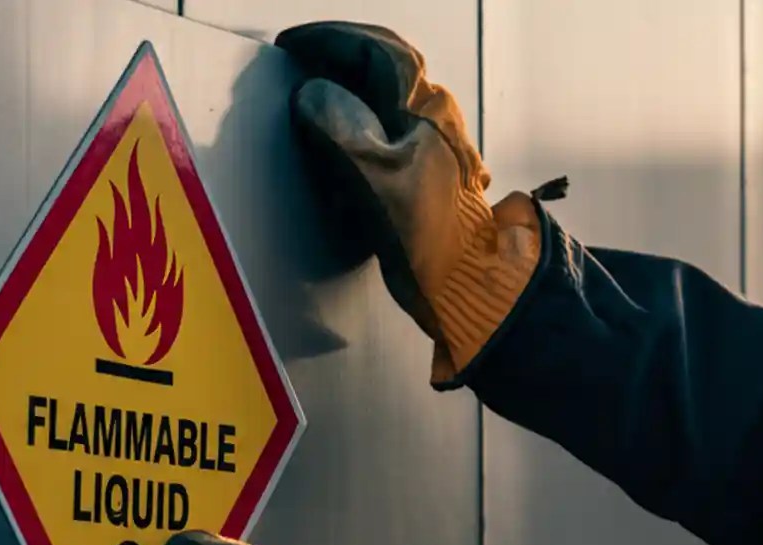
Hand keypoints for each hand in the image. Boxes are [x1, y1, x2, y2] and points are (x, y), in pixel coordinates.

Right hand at [275, 21, 547, 388]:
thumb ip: (337, 128)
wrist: (468, 284)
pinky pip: (390, 131)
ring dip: (351, 92)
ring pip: (388, 100)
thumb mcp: (372, 177)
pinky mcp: (430, 176)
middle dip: (341, 60)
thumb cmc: (428, 237)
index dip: (330, 41)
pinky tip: (342, 146)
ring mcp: (437, 146)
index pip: (375, 51)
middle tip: (303, 61)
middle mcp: (437, 119)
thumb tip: (313, 97)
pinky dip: (360, 125)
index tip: (294, 45)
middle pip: (385, 70)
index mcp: (426, 108)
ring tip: (315, 97)